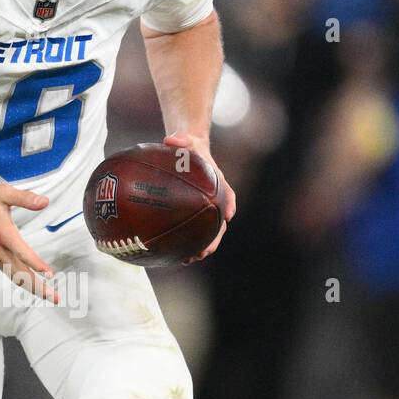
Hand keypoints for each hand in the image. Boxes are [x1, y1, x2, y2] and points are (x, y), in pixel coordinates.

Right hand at [0, 178, 58, 302]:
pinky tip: (28, 282)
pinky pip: (6, 271)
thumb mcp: (3, 193)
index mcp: (2, 234)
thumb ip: (25, 198)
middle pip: (19, 274)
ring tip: (46, 294)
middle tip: (55, 297)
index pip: (22, 253)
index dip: (36, 264)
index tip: (50, 274)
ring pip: (13, 276)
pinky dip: (19, 280)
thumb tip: (45, 201)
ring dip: (30, 287)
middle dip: (38, 287)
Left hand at [163, 132, 235, 261]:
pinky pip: (194, 230)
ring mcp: (205, 207)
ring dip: (203, 246)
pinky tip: (176, 256)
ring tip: (191, 259)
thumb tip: (170, 140)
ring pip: (209, 231)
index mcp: (217, 181)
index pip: (227, 194)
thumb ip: (180, 139)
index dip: (228, 205)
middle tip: (205, 251)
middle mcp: (214, 198)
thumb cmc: (188, 146)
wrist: (188, 149)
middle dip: (214, 238)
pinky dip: (188, 243)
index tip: (227, 215)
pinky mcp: (194, 213)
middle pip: (220, 222)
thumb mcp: (186, 139)